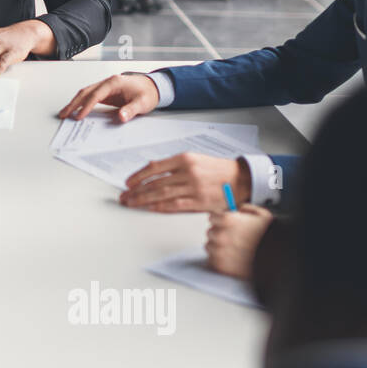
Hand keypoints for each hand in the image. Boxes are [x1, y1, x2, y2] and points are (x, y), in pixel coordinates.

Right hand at [57, 73, 159, 121]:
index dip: (86, 106)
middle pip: (85, 92)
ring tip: (65, 113)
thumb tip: (121, 116)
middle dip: (73, 103)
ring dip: (75, 103)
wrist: (153, 87)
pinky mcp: (105, 92)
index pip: (96, 95)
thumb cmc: (148, 93)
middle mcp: (107, 82)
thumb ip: (131, 110)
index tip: (79, 116)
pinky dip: (81, 103)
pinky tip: (76, 110)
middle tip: (64, 114)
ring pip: (85, 93)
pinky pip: (90, 97)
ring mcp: (105, 87)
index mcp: (114, 83)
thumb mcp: (143, 103)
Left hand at [120, 152, 251, 212]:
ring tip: (131, 203)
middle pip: (155, 183)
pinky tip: (149, 208)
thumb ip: (174, 165)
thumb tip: (151, 173)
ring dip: (143, 200)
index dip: (138, 176)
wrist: (241, 179)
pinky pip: (174, 205)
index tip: (128, 183)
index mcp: (184, 159)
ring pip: (161, 194)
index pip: (154, 167)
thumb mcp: (195, 159)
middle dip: (136, 191)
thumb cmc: (217, 169)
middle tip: (124, 197)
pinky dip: (159, 207)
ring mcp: (193, 187)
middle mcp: (187, 172)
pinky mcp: (199, 201)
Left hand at [205, 204, 272, 279]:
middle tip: (233, 238)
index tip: (225, 223)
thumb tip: (239, 209)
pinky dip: (219, 260)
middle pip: (211, 232)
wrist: (277, 262)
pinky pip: (212, 260)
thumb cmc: (271, 239)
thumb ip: (248, 209)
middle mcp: (221, 236)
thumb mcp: (264, 216)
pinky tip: (232, 259)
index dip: (221, 219)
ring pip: (209, 246)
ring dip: (218, 247)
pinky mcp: (221, 267)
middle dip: (220, 233)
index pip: (213, 216)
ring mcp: (219, 252)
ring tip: (234, 250)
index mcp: (228, 220)